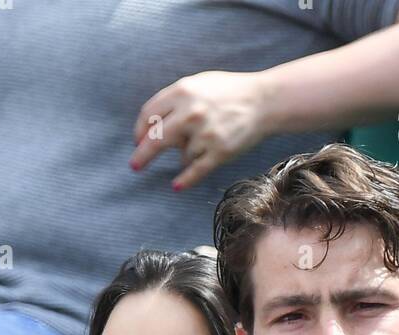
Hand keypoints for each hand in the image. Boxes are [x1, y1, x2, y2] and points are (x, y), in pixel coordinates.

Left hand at [131, 70, 270, 190]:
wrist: (263, 101)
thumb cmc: (228, 93)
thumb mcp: (198, 85)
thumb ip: (174, 101)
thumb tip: (151, 127)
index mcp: (182, 91)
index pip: (149, 114)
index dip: (140, 130)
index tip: (139, 141)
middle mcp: (191, 112)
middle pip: (155, 139)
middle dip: (142, 155)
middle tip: (135, 166)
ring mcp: (205, 134)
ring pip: (182, 155)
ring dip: (187, 154)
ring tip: (206, 141)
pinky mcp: (219, 152)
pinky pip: (195, 171)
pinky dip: (185, 180)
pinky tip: (176, 186)